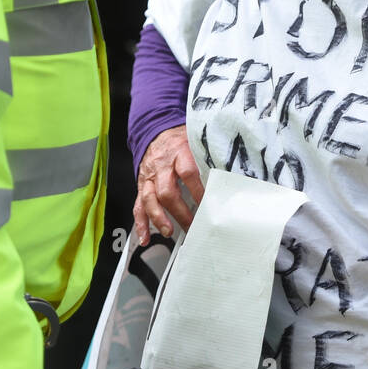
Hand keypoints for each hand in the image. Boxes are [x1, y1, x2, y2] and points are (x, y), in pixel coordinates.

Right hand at [132, 125, 204, 245]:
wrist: (156, 131)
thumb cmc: (179, 139)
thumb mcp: (195, 142)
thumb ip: (207, 157)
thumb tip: (229, 172)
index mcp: (179, 153)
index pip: (188, 173)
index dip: (197, 190)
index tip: (208, 204)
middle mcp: (162, 166)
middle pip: (167, 191)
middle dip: (179, 212)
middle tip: (191, 225)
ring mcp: (150, 177)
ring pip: (150, 200)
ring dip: (158, 218)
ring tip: (168, 231)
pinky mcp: (142, 186)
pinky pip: (138, 205)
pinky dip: (140, 223)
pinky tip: (144, 237)